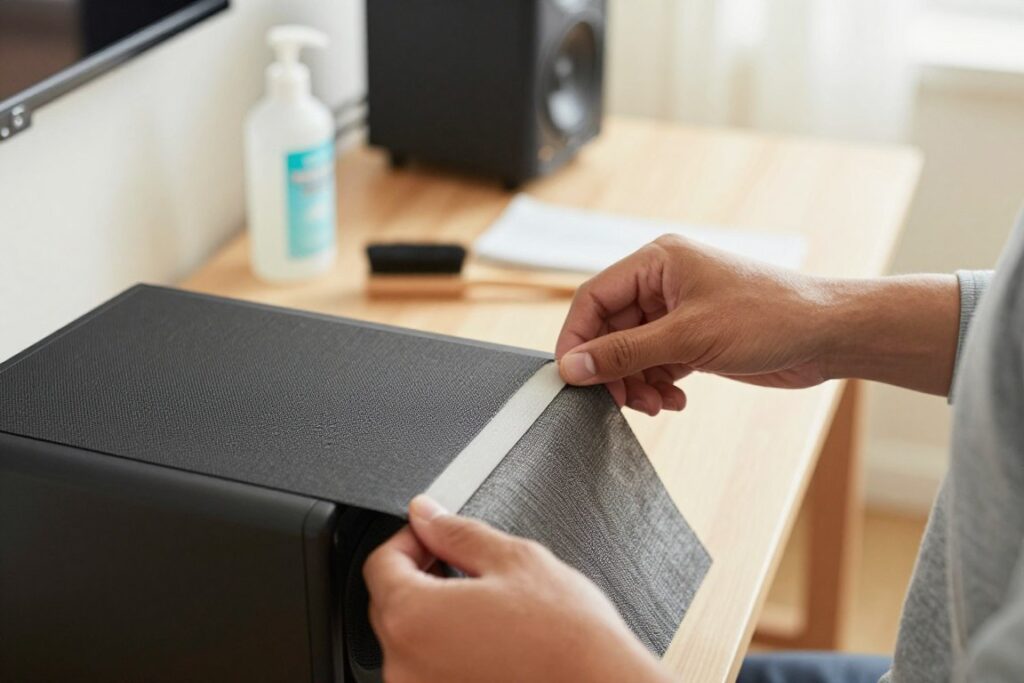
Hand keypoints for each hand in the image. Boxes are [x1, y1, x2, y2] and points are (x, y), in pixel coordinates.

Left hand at [363, 495, 670, 682]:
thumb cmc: (566, 636)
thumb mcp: (513, 560)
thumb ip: (456, 533)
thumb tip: (426, 514)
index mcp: (412, 617)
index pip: (380, 564)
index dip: (410, 539)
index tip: (435, 537)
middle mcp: (404, 666)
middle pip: (390, 605)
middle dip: (420, 577)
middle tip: (465, 566)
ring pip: (412, 642)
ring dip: (435, 617)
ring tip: (487, 607)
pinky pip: (431, 672)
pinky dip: (448, 654)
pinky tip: (490, 643)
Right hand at [555, 235, 832, 413]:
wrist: (827, 336)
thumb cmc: (769, 317)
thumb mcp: (688, 337)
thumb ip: (624, 353)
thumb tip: (572, 366)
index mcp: (657, 261)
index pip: (593, 298)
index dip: (577, 339)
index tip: (572, 377)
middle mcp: (663, 282)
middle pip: (610, 329)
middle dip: (614, 370)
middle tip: (623, 402)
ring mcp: (679, 311)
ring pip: (632, 352)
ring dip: (637, 383)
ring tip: (657, 405)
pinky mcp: (694, 337)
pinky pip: (656, 363)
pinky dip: (659, 385)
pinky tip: (676, 400)